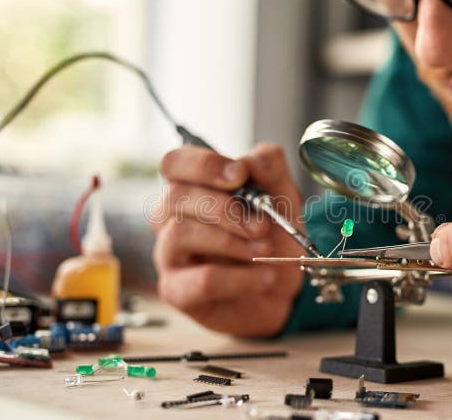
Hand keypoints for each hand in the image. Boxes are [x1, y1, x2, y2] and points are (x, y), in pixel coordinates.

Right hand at [153, 143, 303, 336]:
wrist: (283, 289)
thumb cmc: (272, 237)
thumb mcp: (281, 196)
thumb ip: (268, 168)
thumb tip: (249, 161)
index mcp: (191, 186)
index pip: (175, 162)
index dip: (204, 165)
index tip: (240, 175)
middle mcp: (170, 218)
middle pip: (176, 197)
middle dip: (225, 208)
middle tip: (261, 224)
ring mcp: (168, 254)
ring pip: (182, 234)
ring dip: (232, 241)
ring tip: (265, 249)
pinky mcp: (177, 290)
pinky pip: (201, 280)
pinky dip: (240, 278)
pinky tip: (265, 277)